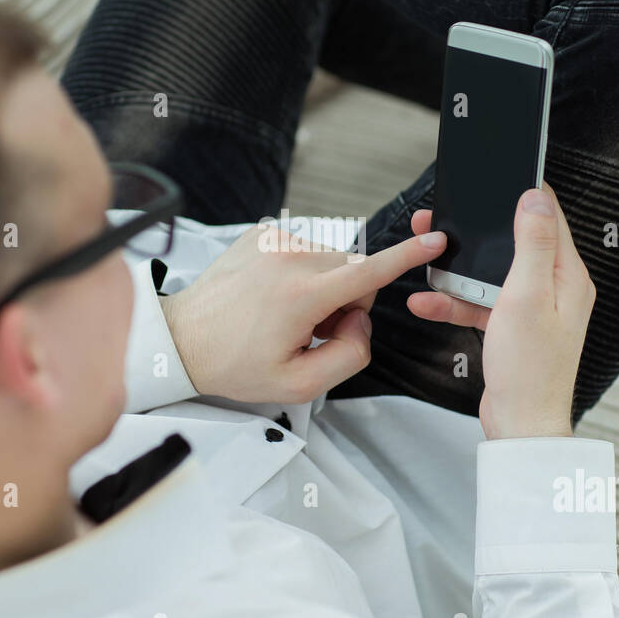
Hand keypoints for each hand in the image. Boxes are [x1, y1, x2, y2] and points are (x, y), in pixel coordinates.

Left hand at [160, 222, 446, 403]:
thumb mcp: (299, 384)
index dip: (408, 257)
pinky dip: (299, 274)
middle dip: (345, 303)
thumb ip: (349, 356)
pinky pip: (304, 252)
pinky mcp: (262, 233)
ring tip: (285, 315)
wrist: (183, 339)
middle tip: (309, 332)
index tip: (435, 239)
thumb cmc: (234, 363)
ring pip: (331, 262)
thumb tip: (361, 321)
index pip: (369, 271)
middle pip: (354, 272)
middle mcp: (289, 259)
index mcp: (302, 295)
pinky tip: (271, 298)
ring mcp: (274, 241)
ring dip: (322, 288)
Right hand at [405, 182, 594, 438]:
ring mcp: (533, 308)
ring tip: (428, 259)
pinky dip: (455, 302)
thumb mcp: (527, 296)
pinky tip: (428, 302)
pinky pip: (480, 303)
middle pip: (514, 243)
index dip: (522, 195)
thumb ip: (532, 244)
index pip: (549, 217)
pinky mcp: (512, 327)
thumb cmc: (530, 371)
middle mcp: (554, 288)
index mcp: (566, 275)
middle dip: (478, 233)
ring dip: (459, 270)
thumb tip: (536, 198)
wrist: (521, 425)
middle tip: (446, 219)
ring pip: (491, 274)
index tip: (499, 178)